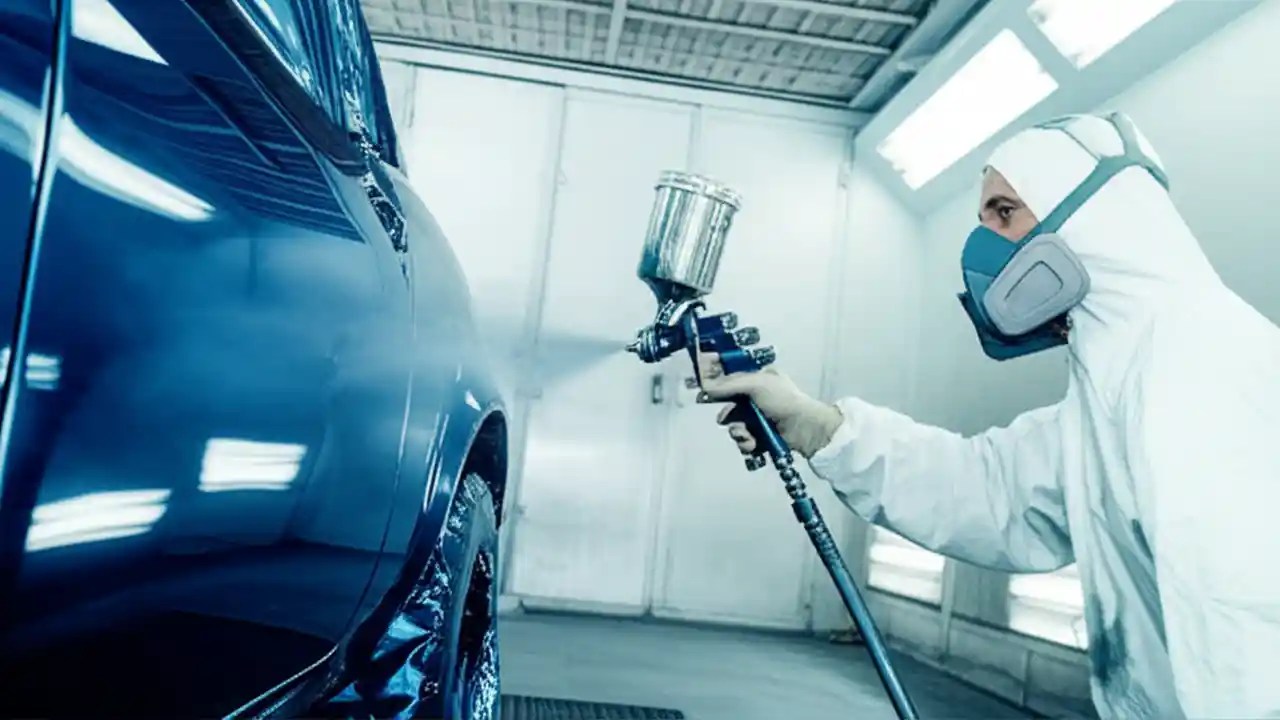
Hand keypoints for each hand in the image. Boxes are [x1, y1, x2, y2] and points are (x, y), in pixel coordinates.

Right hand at [695, 352, 843, 458]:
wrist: (804, 428)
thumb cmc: (783, 400)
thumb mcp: (757, 384)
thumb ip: (730, 385)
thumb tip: (706, 388)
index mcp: (760, 380)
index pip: (732, 382)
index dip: (718, 389)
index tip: (703, 394)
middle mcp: (758, 399)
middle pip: (730, 407)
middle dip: (728, 415)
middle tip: (727, 419)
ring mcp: (760, 420)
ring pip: (735, 426)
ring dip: (738, 432)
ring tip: (747, 434)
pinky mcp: (761, 438)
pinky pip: (744, 441)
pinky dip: (746, 443)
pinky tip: (753, 443)